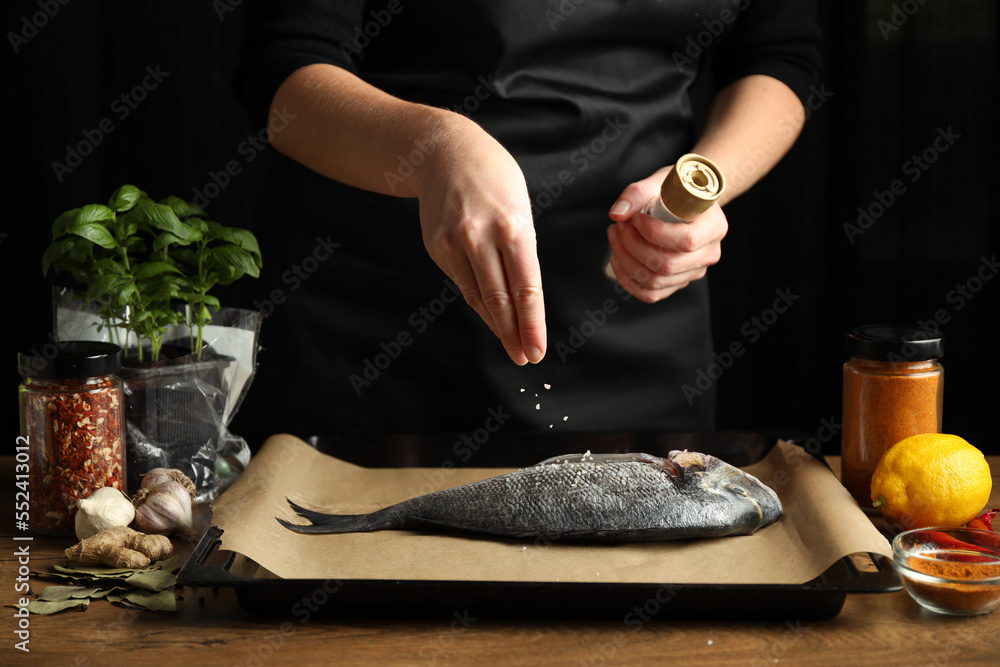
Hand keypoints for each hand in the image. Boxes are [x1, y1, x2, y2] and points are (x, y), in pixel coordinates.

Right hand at [415, 114, 545, 364]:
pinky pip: (462, 283)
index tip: (537, 349)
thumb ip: (522, 252)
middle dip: (514, 334)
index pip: (525, 287)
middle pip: (499, 299)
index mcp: (512, 227)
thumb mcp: (520, 209)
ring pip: (478, 296)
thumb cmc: (495, 181)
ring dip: (497, 326)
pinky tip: (492, 317)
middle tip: (525, 358)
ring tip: (512, 347)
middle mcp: (480, 237)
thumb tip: (524, 300)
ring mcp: (454, 244)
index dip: (532, 324)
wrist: (446, 153)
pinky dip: (479, 302)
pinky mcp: (437, 247)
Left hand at [606, 167, 727, 302]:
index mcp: (714, 226)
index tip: (636, 218)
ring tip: (616, 237)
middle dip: (633, 246)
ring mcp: (694, 271)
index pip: (687, 240)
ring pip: (655, 281)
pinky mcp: (678, 282)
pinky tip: (617, 260)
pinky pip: (651, 294)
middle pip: (667, 265)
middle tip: (620, 226)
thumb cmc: (677, 191)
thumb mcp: (661, 182)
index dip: (654, 232)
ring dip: (626, 261)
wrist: (686, 202)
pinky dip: (628, 280)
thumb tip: (617, 214)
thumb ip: (637, 193)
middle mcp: (708, 253)